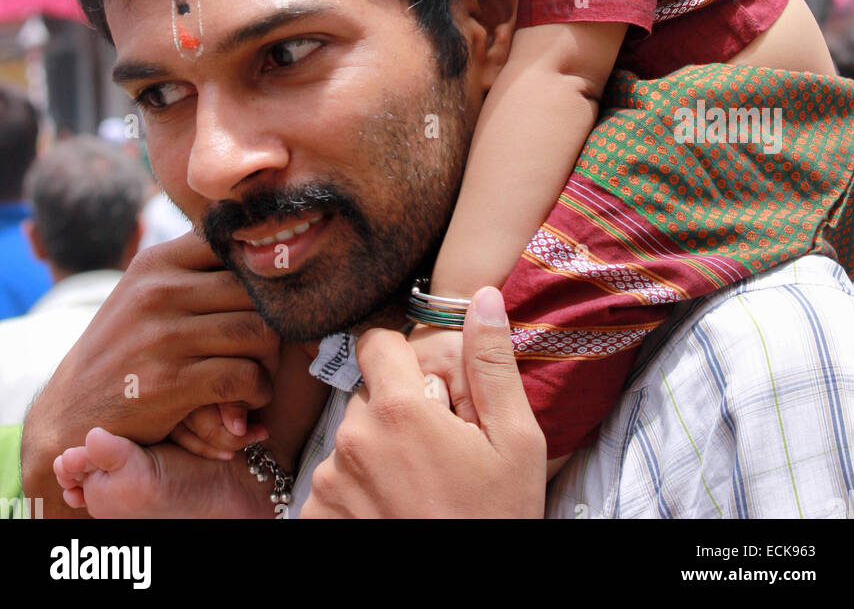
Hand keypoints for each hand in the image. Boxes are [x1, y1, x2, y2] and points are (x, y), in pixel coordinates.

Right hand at [22, 231, 279, 515]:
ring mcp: (162, 336)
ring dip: (271, 359)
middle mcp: (158, 290)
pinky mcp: (168, 383)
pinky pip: (243, 377)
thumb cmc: (126, 347)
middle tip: (273, 346)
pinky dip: (257, 391)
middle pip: (256, 291)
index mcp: (158, 261)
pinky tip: (249, 398)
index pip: (237, 246)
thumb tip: (264, 244)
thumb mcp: (146, 292)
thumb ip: (195, 268)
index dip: (264, 274)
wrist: (71, 411)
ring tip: (262, 371)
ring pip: (257, 332)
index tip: (271, 299)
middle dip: (275, 321)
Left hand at [301, 287, 546, 518]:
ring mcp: (328, 485)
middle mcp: (352, 441)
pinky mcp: (316, 520)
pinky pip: (333, 484)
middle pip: (367, 395)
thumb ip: (492, 364)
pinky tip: (394, 514)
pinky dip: (359, 493)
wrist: (471, 605)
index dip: (405, 356)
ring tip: (419, 490)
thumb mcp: (515, 443)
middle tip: (437, 452)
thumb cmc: (496, 523)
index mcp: (399, 410)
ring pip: (351, 441)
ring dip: (378, 455)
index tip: (428, 386)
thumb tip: (482, 298)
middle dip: (398, 411)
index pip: (377, 342)